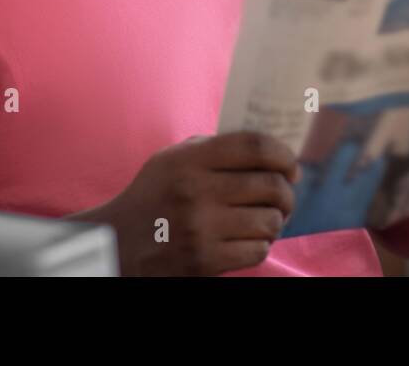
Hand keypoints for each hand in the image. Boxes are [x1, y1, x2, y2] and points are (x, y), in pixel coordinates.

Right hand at [95, 131, 297, 275]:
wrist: (117, 243)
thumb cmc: (153, 196)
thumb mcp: (171, 160)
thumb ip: (212, 149)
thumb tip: (266, 150)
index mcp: (190, 160)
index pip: (254, 147)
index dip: (283, 154)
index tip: (291, 166)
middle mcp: (196, 192)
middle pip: (270, 184)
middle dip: (286, 192)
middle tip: (285, 196)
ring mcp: (201, 229)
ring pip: (269, 220)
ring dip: (276, 221)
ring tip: (267, 219)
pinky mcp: (205, 261)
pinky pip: (258, 250)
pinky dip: (261, 245)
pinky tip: (249, 240)